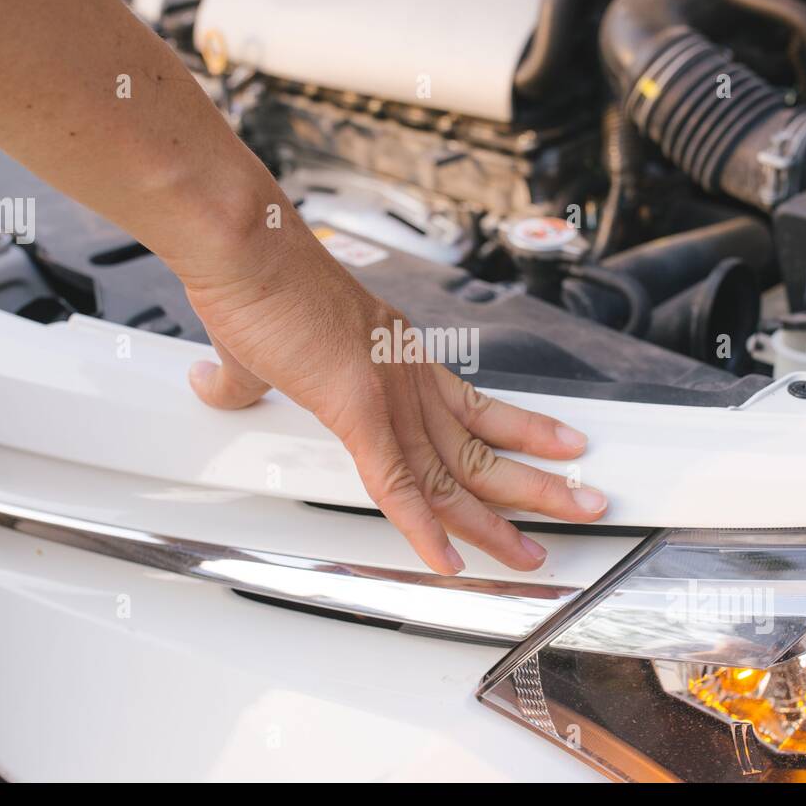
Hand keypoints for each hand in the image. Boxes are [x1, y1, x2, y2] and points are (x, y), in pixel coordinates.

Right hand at [179, 204, 608, 575]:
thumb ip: (247, 378)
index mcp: (401, 358)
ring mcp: (390, 393)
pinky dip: (423, 529)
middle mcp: (409, 376)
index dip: (525, 433)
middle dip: (539, 484)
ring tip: (535, 554)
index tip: (560, 450)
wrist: (248, 245)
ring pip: (454, 475)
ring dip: (497, 522)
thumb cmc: (258, 282)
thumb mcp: (260, 347)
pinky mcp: (358, 408)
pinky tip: (447, 560)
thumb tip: (219, 385)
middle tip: (586, 505)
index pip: (477, 409)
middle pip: (483, 447)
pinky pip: (397, 485)